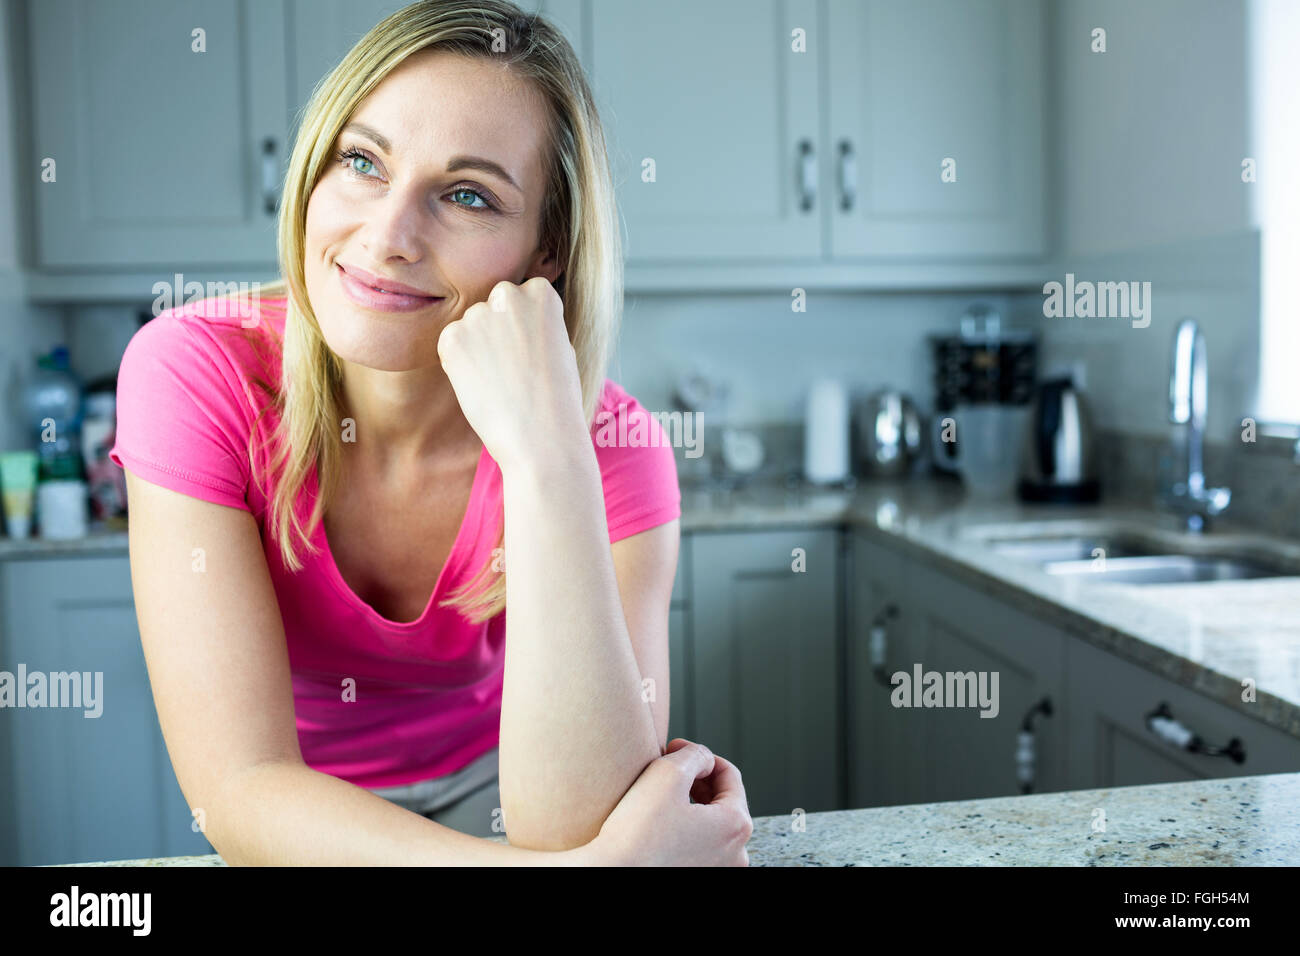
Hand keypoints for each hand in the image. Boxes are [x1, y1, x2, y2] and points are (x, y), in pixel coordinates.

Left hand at [436, 277, 588, 472]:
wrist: (541, 435)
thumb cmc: (557, 398)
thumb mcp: (560, 346)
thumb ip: (534, 324)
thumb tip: (509, 322)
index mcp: (541, 293)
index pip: (522, 296)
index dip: (523, 326)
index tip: (531, 350)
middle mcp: (508, 294)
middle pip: (494, 305)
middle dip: (497, 328)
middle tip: (510, 366)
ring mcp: (478, 314)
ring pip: (471, 324)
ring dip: (477, 346)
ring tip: (498, 380)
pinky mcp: (453, 338)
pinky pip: (450, 343)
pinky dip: (458, 362)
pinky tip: (481, 384)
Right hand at [582, 738, 752, 865]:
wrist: (608, 875)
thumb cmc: (637, 831)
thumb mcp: (668, 773)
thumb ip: (695, 754)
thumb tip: (704, 759)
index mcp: (736, 826)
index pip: (729, 775)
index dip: (700, 756)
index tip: (673, 749)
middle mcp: (736, 854)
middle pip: (722, 800)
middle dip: (696, 779)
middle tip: (666, 768)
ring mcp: (718, 870)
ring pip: (710, 823)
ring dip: (690, 803)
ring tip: (661, 795)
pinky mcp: (697, 876)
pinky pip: (699, 845)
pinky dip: (684, 828)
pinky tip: (660, 823)